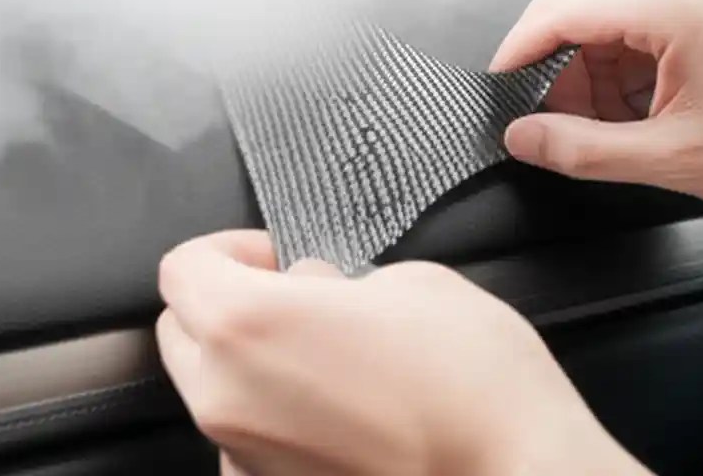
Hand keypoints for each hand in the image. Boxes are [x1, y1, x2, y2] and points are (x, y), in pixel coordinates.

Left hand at [156, 230, 648, 475]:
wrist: (520, 473)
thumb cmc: (477, 382)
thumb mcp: (413, 283)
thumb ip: (338, 281)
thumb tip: (315, 294)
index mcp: (246, 324)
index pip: (183, 266)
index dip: (232, 248)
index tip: (273, 255)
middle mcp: (226, 398)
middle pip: (182, 332)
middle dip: (229, 305)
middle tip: (300, 300)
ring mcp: (245, 458)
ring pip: (215, 390)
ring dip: (253, 364)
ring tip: (333, 360)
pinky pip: (249, 443)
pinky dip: (277, 420)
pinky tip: (342, 414)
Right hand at [490, 0, 702, 206]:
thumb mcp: (677, 159)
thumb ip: (584, 150)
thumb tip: (524, 136)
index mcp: (670, 2)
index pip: (554, 13)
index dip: (513, 58)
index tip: (495, 96)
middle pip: (586, 25)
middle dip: (569, 85)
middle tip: (573, 142)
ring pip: (619, 32)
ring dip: (608, 86)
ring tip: (638, 140)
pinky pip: (654, 32)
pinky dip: (641, 77)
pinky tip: (662, 120)